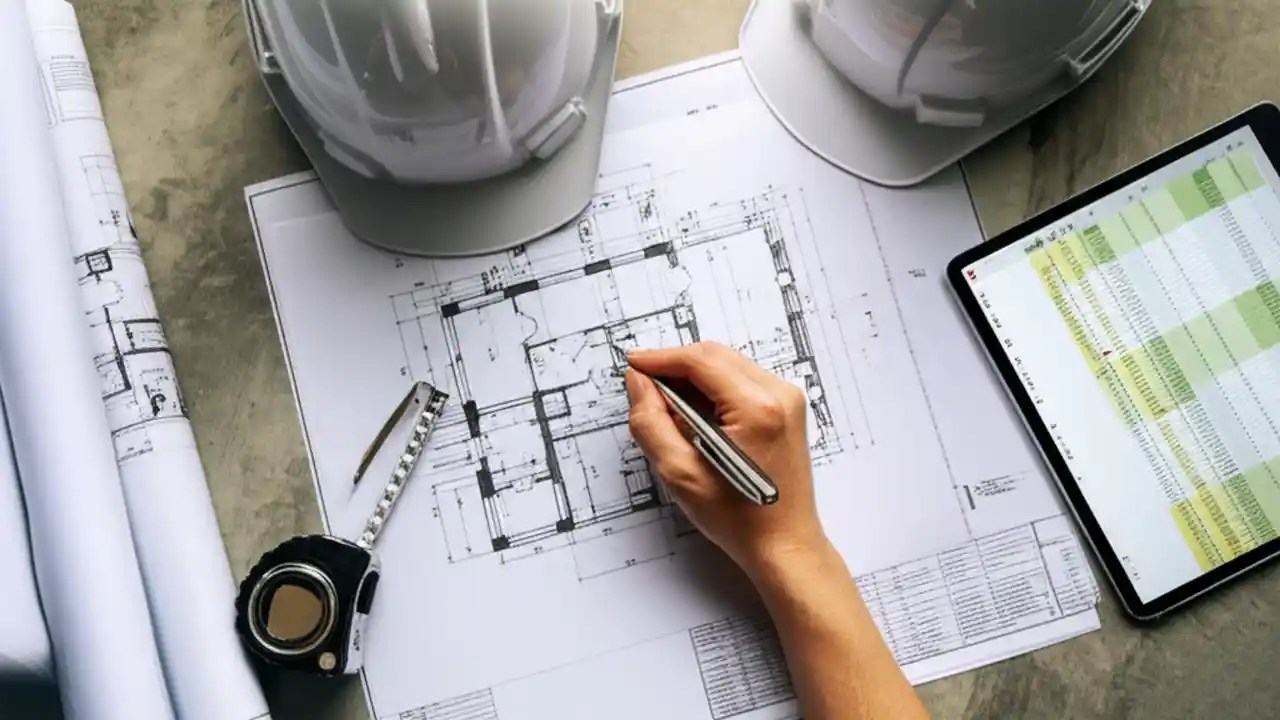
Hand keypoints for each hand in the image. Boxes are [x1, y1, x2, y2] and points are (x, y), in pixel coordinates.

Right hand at [625, 342, 827, 578]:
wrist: (784, 545)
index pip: (700, 361)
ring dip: (694, 377)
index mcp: (757, 408)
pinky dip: (713, 389)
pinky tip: (695, 415)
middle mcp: (779, 395)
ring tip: (668, 407)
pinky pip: (742, 381)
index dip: (661, 359)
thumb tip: (639, 383)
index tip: (634, 365)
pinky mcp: (786, 410)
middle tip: (645, 387)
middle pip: (715, 356)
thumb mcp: (680, 474)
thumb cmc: (741, 520)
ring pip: (728, 366)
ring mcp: (787, 400)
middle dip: (676, 366)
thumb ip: (651, 422)